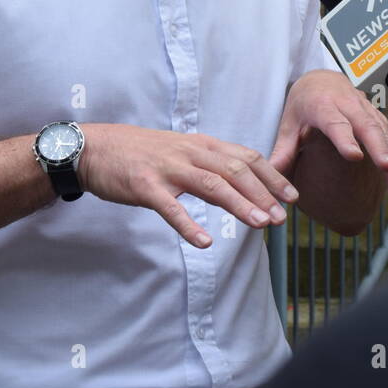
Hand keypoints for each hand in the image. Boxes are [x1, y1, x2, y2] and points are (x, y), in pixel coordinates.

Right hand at [75, 124, 297, 247]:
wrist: (95, 149)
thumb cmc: (142, 153)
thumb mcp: (181, 149)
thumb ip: (210, 162)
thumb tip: (243, 182)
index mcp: (201, 144)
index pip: (246, 156)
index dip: (272, 176)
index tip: (292, 196)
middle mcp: (189, 152)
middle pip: (235, 170)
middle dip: (263, 194)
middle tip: (282, 218)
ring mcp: (167, 168)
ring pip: (211, 185)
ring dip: (239, 205)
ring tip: (260, 224)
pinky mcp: (145, 186)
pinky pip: (170, 208)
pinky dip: (189, 225)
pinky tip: (205, 242)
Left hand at [269, 69, 387, 201]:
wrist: (320, 79)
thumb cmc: (303, 104)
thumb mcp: (289, 124)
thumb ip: (283, 150)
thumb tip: (272, 174)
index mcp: (322, 105)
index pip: (335, 122)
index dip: (345, 138)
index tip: (354, 156)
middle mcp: (347, 104)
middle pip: (366, 126)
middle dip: (379, 148)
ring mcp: (365, 108)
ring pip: (382, 131)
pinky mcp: (375, 115)